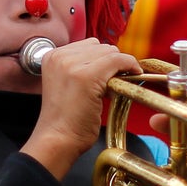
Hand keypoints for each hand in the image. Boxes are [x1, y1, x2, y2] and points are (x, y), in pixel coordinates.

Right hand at [22, 39, 137, 179]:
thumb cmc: (65, 120)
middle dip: (111, 64)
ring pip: (111, 52)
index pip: (89, 45)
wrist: (56, 140)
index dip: (102, 60)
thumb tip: (112, 61)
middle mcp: (60, 56)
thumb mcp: (66, 84)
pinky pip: (118, 60)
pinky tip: (134, 76)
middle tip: (112, 85)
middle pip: (101, 47)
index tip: (108, 76)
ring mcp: (72, 64)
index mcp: (52, 56)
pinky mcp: (87, 75)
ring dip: (118, 68)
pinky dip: (130, 66)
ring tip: (113, 89)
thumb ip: (81, 68)